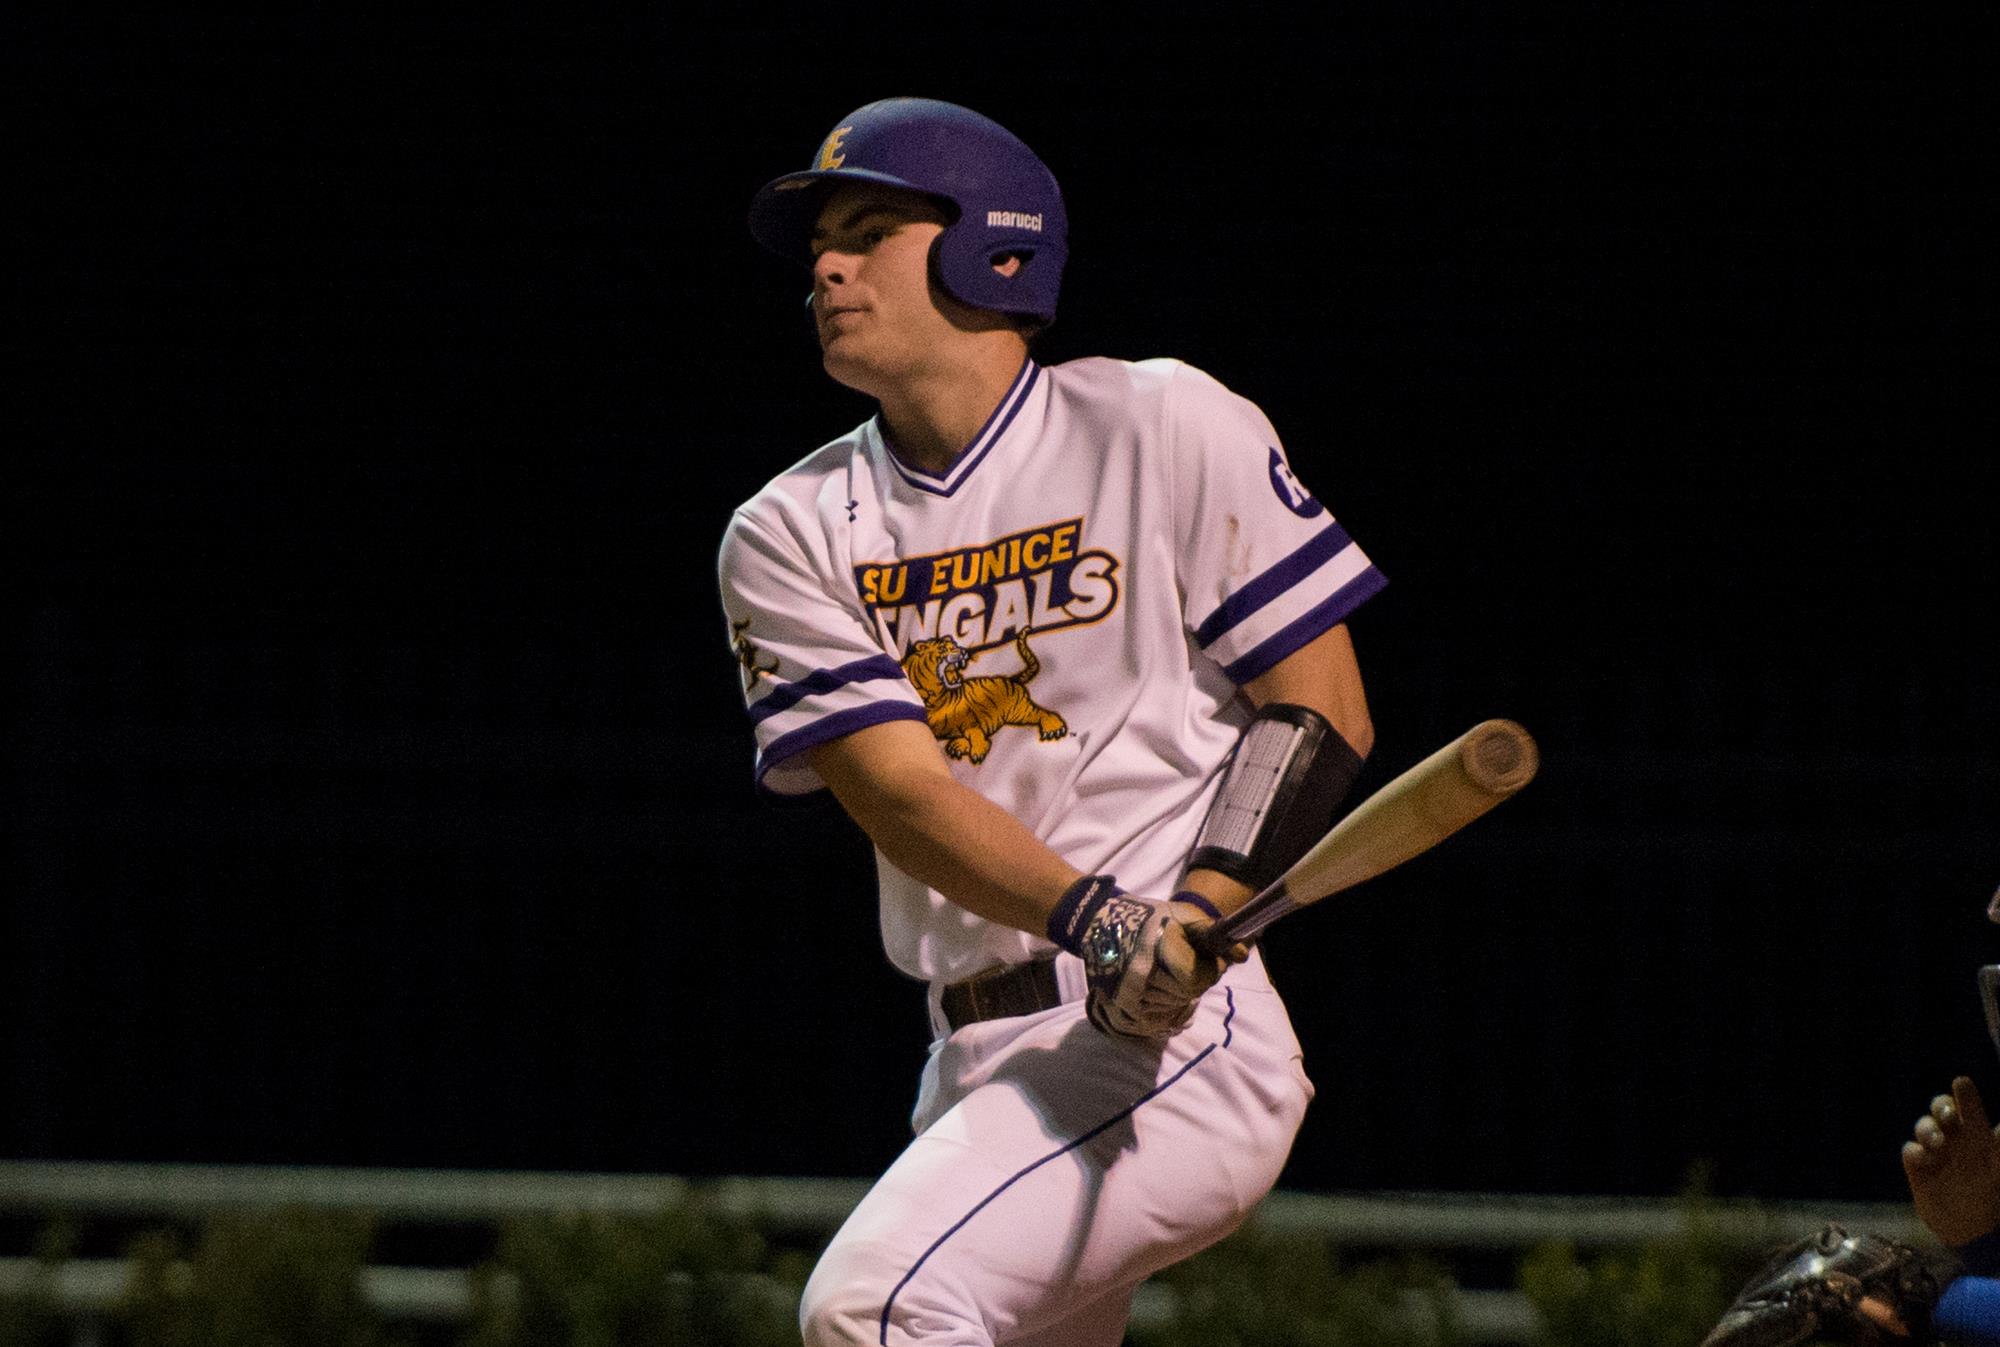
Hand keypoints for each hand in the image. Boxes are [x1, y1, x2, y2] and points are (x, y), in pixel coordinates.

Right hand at [1086, 898, 1246, 1041]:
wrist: (1099, 924)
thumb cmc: (1148, 917)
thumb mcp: (1182, 915)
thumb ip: (1213, 933)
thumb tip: (1243, 956)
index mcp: (1157, 948)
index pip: (1196, 978)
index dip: (1209, 969)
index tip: (1207, 957)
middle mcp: (1140, 975)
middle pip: (1186, 994)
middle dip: (1194, 980)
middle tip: (1183, 961)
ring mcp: (1126, 994)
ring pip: (1172, 1007)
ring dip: (1177, 992)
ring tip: (1166, 970)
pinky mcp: (1118, 1006)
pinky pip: (1155, 1019)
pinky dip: (1163, 1007)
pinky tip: (1158, 987)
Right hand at [1901, 1075, 1999, 1245]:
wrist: (1970, 1230)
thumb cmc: (1991, 1197)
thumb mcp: (1999, 1167)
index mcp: (1977, 1135)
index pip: (1968, 1107)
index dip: (1964, 1094)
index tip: (1961, 1082)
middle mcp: (1954, 1138)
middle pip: (1941, 1108)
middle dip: (1942, 1106)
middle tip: (1949, 1116)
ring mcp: (1934, 1151)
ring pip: (1923, 1125)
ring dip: (1928, 1129)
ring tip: (1938, 1143)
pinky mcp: (1917, 1166)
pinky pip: (1911, 1150)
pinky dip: (1917, 1152)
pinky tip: (1927, 1162)